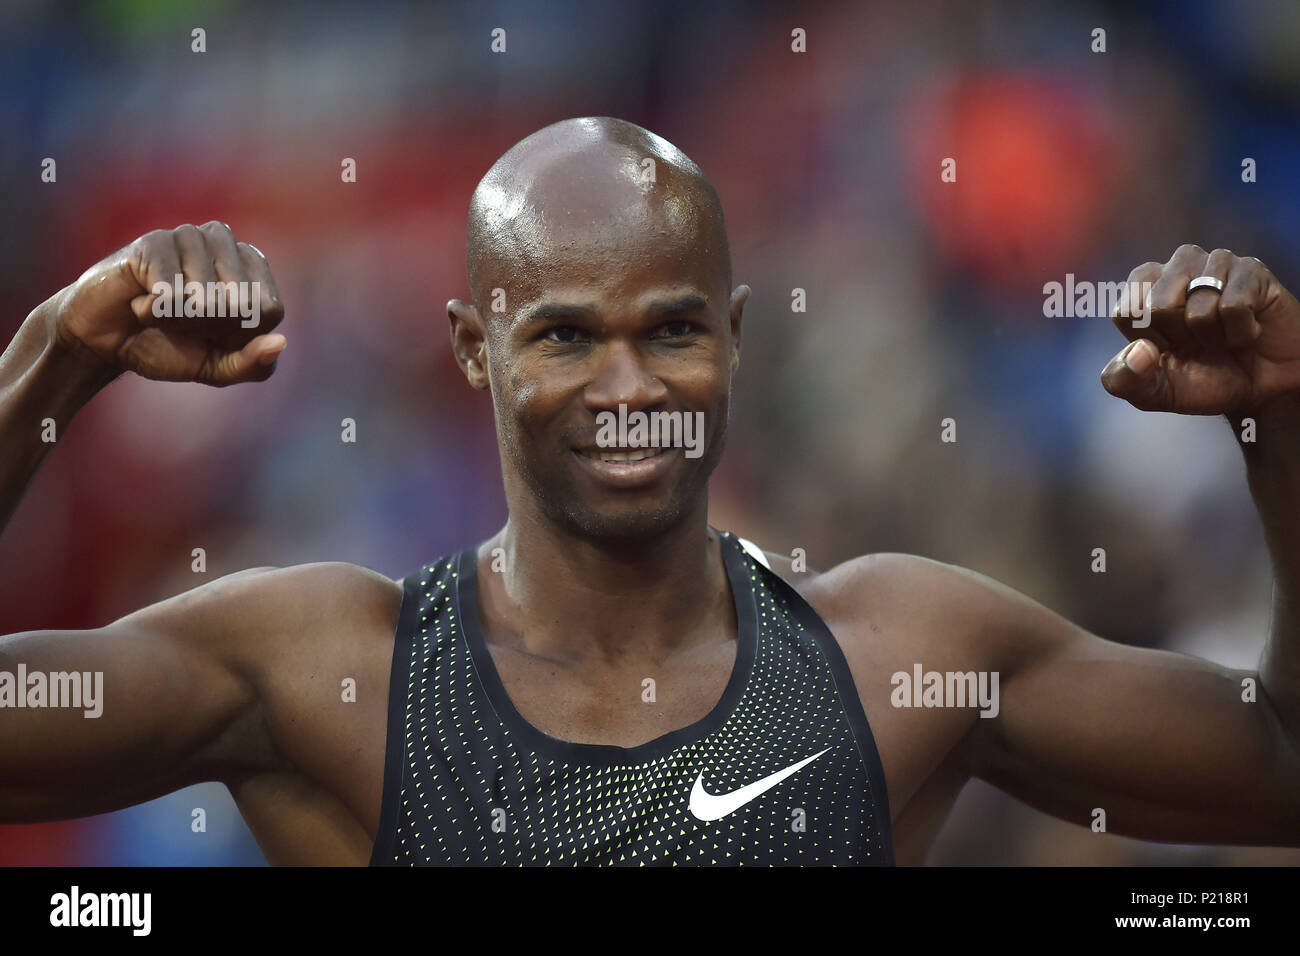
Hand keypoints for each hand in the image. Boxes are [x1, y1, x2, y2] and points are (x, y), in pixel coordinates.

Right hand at [43, 222, 286, 385]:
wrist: (105, 340)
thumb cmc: (167, 347)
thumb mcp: (216, 367)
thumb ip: (252, 364)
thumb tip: (280, 343)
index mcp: (251, 270)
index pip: (269, 309)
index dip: (239, 333)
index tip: (213, 331)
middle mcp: (225, 244)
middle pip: (240, 304)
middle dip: (207, 327)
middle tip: (181, 319)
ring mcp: (190, 237)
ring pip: (204, 298)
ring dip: (176, 319)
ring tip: (159, 308)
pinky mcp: (155, 242)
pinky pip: (170, 293)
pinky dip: (153, 312)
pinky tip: (140, 301)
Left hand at [1101, 245, 1299, 414]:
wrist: (1259, 390)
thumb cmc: (1202, 381)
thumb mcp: (1153, 392)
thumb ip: (1124, 380)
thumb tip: (1139, 350)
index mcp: (1145, 286)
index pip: (1126, 312)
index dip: (1148, 342)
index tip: (1168, 348)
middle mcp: (1178, 266)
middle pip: (1158, 307)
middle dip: (1180, 339)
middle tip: (1199, 343)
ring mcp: (1216, 263)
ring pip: (1198, 308)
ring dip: (1212, 338)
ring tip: (1223, 335)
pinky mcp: (1251, 271)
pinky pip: (1234, 307)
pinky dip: (1240, 333)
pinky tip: (1247, 331)